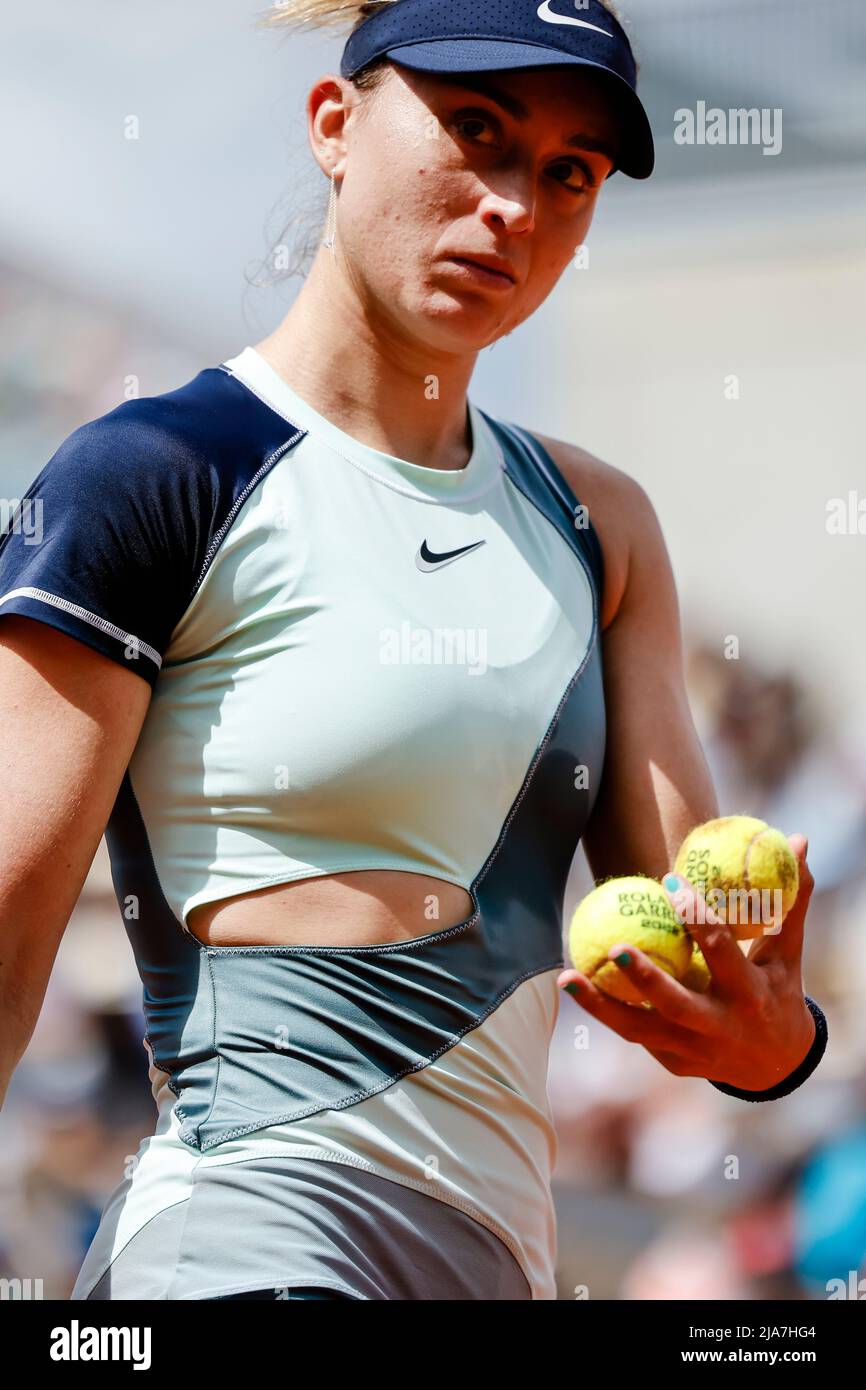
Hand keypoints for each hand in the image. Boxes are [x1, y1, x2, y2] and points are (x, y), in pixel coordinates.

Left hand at [557, 835, 815, 1089]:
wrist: (778, 1066)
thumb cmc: (778, 989)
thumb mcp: (787, 950)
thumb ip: (790, 898)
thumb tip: (799, 840)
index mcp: (750, 994)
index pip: (721, 951)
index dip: (697, 917)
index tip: (670, 881)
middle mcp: (721, 1027)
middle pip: (676, 1004)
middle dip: (646, 978)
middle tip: (614, 945)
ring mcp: (694, 1050)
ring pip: (640, 1030)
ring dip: (600, 1006)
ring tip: (567, 976)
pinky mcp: (673, 1063)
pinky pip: (635, 1036)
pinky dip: (607, 1014)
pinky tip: (578, 988)